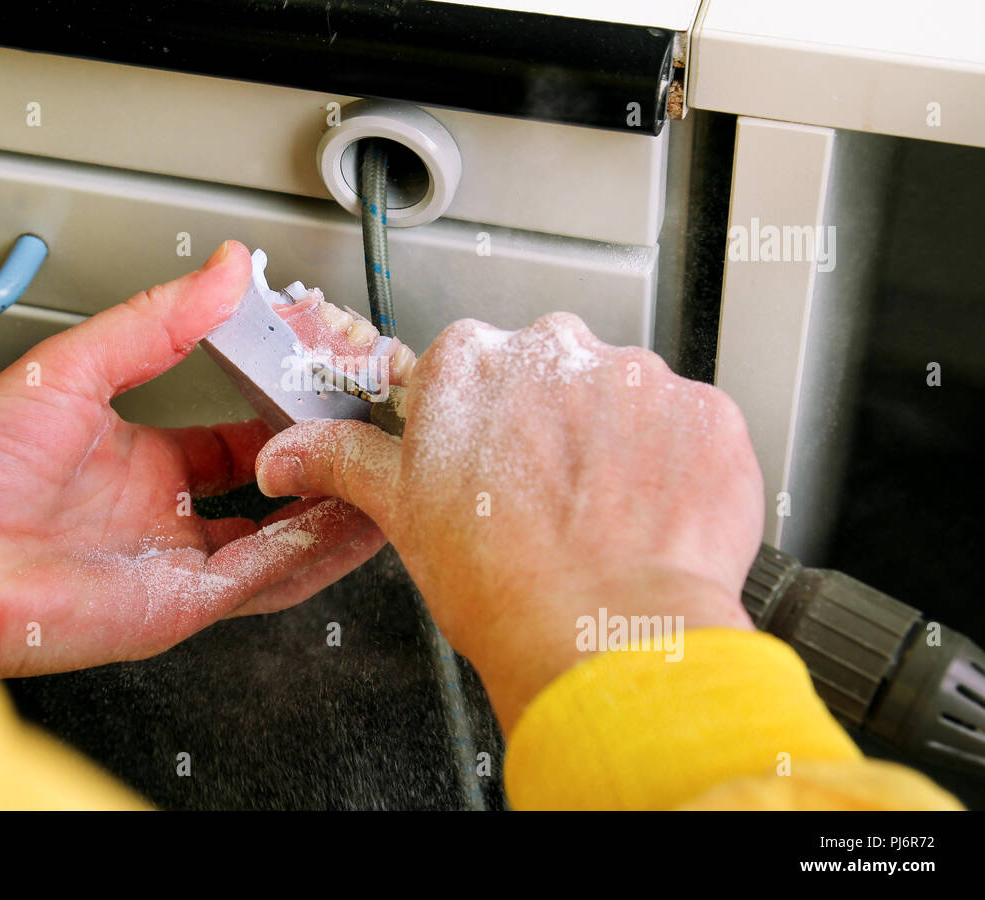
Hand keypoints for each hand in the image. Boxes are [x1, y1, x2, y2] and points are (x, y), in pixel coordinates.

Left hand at [0, 241, 383, 674]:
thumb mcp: (78, 368)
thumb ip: (157, 322)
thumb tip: (223, 270)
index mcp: (147, 466)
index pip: (242, 444)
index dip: (288, 418)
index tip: (325, 389)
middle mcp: (167, 520)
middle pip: (274, 498)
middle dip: (326, 469)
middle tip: (371, 437)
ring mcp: (177, 567)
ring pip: (284, 546)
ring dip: (335, 516)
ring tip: (382, 481)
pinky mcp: (177, 607)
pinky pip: (262, 580)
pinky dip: (309, 552)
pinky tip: (345, 519)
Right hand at [255, 313, 761, 731]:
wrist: (606, 640)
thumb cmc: (501, 584)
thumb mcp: (400, 514)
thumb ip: (341, 462)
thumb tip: (283, 457)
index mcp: (470, 362)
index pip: (473, 371)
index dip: (482, 427)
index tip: (490, 467)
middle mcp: (555, 348)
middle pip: (550, 373)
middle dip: (549, 425)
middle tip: (543, 500)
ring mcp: (638, 378)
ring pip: (621, 399)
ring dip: (615, 444)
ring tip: (601, 518)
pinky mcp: (705, 414)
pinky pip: (685, 429)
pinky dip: (673, 467)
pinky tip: (649, 519)